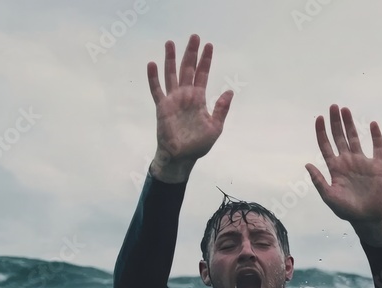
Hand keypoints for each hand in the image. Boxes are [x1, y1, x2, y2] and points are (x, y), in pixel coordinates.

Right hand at [147, 34, 233, 181]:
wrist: (181, 157)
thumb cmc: (198, 145)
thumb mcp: (215, 127)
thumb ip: (221, 109)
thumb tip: (230, 91)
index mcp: (199, 99)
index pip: (203, 74)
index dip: (206, 60)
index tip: (209, 45)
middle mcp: (186, 95)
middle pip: (188, 69)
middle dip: (191, 52)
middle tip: (194, 36)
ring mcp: (173, 100)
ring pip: (171, 74)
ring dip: (171, 59)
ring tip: (170, 43)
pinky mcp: (162, 107)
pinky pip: (156, 90)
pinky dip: (153, 77)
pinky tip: (152, 64)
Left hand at [306, 105, 381, 223]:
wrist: (368, 218)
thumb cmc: (347, 210)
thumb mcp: (329, 197)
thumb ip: (319, 181)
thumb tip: (307, 164)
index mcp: (335, 168)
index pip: (326, 145)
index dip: (321, 132)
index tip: (319, 118)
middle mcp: (348, 162)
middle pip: (340, 137)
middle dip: (336, 122)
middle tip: (333, 106)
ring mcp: (363, 162)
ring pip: (355, 138)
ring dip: (351, 124)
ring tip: (345, 110)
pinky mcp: (378, 166)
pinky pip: (377, 147)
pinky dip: (376, 136)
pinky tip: (373, 124)